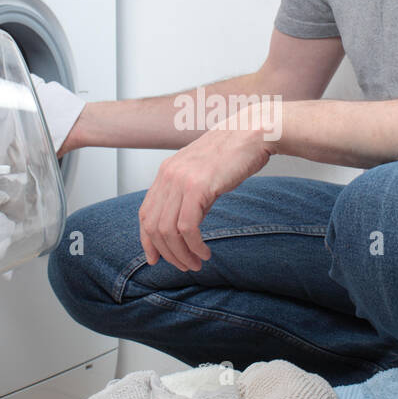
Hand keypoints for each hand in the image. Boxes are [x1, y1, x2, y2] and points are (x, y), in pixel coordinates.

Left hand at [138, 107, 275, 269]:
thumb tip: (184, 225)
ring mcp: (181, 180)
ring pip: (168, 230)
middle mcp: (168, 175)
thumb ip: (188, 195)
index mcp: (166, 172)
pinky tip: (204, 252)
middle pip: (153, 226)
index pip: (145, 213)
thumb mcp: (202, 173)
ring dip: (181, 254)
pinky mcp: (198, 186)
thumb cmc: (234, 153)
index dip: (147, 241)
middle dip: (166, 253)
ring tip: (195, 263)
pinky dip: (194, 246)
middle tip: (183, 266)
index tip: (155, 259)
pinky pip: (187, 227)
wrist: (253, 132)